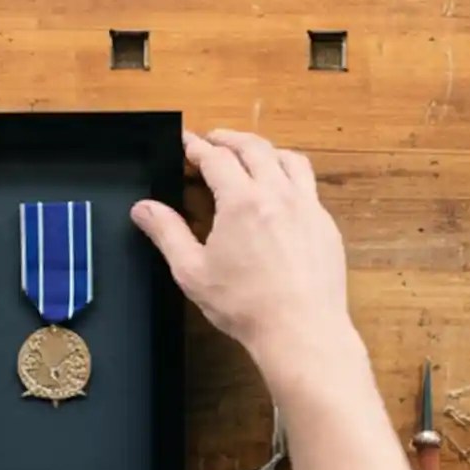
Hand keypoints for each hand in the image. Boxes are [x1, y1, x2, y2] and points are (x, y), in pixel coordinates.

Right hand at [130, 130, 360, 374]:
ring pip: (289, 160)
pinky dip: (289, 176)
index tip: (186, 142)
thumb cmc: (245, 306)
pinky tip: (281, 192)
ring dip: (265, 150)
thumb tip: (143, 208)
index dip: (197, 147)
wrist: (301, 331)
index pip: (216, 158)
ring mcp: (308, 207)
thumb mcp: (192, 271)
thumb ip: (167, 233)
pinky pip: (308, 186)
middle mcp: (278, 194)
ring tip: (251, 155)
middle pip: (255, 148)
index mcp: (242, 201)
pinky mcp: (326, 226)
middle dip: (230, 139)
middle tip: (213, 140)